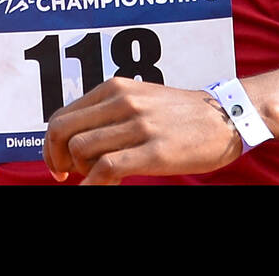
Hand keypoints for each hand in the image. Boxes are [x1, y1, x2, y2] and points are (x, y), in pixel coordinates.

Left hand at [42, 77, 242, 184]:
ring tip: (99, 177)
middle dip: (56, 158)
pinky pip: (106, 169)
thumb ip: (109, 112)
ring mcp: (138, 125)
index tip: (59, 164)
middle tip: (67, 175)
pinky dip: (94, 186)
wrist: (227, 117)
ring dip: (81, 172)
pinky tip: (101, 190)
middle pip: (62, 131)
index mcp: (115, 88)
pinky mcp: (154, 150)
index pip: (61, 115)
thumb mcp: (140, 99)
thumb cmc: (181, 114)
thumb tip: (75, 140)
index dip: (51, 144)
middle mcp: (122, 101)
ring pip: (81, 150)